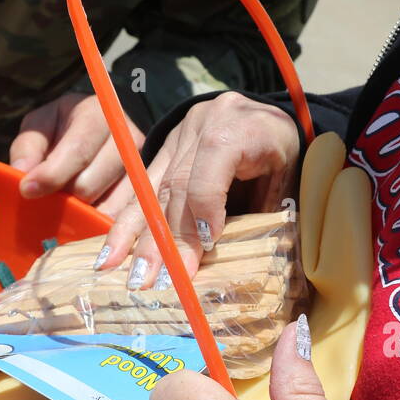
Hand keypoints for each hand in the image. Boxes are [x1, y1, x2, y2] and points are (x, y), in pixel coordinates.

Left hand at [10, 92, 142, 215]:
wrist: (101, 129)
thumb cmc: (64, 128)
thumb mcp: (41, 126)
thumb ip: (28, 146)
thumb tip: (21, 173)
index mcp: (97, 116)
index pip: (77, 150)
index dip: (51, 174)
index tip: (27, 190)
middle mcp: (125, 140)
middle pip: (88, 186)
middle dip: (62, 197)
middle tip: (49, 197)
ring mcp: (139, 168)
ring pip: (104, 208)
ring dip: (79, 214)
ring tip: (67, 207)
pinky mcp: (144, 193)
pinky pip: (118, 220)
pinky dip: (96, 226)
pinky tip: (83, 220)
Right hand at [97, 91, 300, 282]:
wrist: (275, 118)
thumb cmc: (286, 156)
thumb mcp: (284, 181)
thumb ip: (257, 213)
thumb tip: (219, 257)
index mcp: (239, 128)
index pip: (208, 171)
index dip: (204, 211)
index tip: (205, 248)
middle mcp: (202, 125)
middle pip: (176, 188)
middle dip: (164, 241)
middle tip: (154, 281)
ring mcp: (179, 136)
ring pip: (153, 191)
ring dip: (137, 238)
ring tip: (125, 271)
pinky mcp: (164, 148)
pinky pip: (142, 189)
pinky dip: (128, 223)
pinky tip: (112, 251)